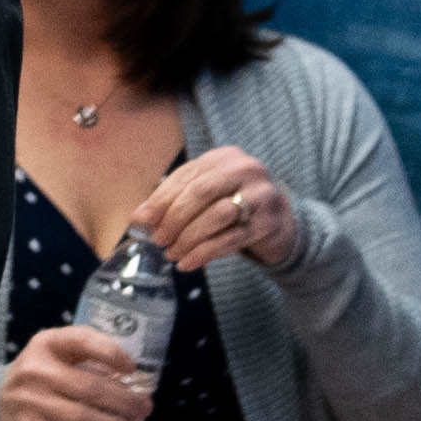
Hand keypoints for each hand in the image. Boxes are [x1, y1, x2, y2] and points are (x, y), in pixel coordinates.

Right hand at [0, 322, 156, 420]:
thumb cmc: (41, 377)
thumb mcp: (57, 355)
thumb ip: (91, 359)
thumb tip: (138, 383)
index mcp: (46, 344)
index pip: (82, 341)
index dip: (111, 353)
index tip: (132, 370)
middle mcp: (36, 371)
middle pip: (90, 387)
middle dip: (126, 401)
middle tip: (145, 409)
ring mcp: (31, 403)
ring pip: (83, 418)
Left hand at [135, 149, 302, 276]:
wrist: (282, 222)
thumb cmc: (234, 204)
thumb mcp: (207, 195)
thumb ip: (174, 200)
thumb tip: (138, 218)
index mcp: (225, 157)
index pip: (185, 176)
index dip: (160, 200)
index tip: (142, 221)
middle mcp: (246, 170)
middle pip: (200, 193)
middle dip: (174, 219)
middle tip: (158, 239)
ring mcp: (261, 196)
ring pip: (217, 216)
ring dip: (188, 238)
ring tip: (172, 253)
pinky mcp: (268, 223)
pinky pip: (231, 239)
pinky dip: (205, 253)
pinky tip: (189, 262)